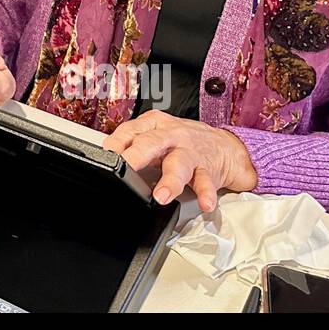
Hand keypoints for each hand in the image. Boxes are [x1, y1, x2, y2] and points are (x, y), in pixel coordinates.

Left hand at [103, 111, 257, 210]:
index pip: (131, 130)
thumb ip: (132, 144)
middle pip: (152, 143)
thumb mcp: (154, 134)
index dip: (118, 141)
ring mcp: (190, 152)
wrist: (223, 145)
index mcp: (154, 125)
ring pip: (179, 164)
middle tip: (127, 166)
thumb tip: (105, 160)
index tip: (107, 153)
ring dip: (170, 180)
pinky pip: (206, 182)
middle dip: (138, 154)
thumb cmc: (181, 141)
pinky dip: (205, 194)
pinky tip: (204, 204)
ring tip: (162, 194)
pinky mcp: (207, 169)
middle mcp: (171, 136)